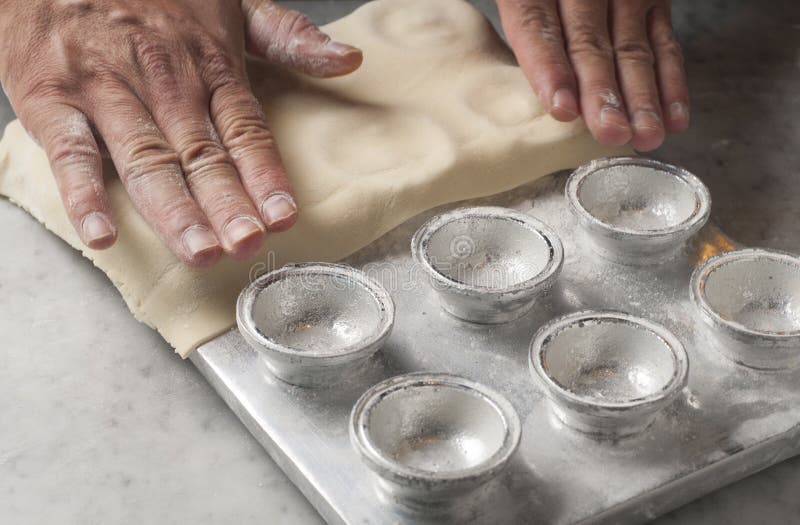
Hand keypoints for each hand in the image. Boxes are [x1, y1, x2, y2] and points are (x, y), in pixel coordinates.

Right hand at [0, 0, 361, 266]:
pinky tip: (102, 233)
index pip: (246, 129)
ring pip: (147, 159)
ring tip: (200, 251)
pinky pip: (71, 151)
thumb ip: (286, 36)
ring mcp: (108, 91)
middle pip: (201, 154)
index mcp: (210, 64)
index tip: (283, 217)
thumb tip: (348, 59)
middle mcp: (164, 82)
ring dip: (173, 209)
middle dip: (226, 203)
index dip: (265, 175)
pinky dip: (83, 193)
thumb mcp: (230, 1)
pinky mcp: (53, 99)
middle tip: (246, 244)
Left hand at [497, 0, 687, 150]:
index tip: (562, 109)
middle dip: (602, 92)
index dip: (550, 68)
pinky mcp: (654, 0)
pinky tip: (673, 117)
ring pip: (632, 48)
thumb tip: (538, 95)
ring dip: (642, 97)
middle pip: (589, 42)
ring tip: (647, 135)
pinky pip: (663, 43)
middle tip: (611, 132)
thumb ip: (524, 33)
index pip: (536, 26)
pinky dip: (671, 82)